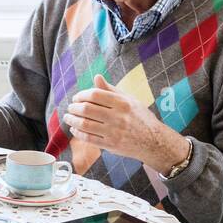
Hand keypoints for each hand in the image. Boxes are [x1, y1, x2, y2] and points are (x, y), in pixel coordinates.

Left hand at [63, 74, 188, 171]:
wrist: (154, 141)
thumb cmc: (140, 118)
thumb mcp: (130, 100)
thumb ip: (111, 90)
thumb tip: (96, 77)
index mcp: (122, 103)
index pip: (95, 95)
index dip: (81, 95)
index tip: (77, 97)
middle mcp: (118, 117)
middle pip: (87, 109)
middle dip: (74, 107)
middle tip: (70, 107)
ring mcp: (114, 132)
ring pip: (85, 124)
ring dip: (72, 120)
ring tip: (68, 118)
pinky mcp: (111, 145)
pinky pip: (89, 138)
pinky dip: (78, 133)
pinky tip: (74, 129)